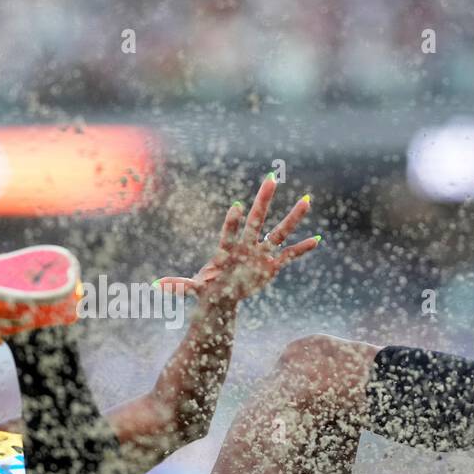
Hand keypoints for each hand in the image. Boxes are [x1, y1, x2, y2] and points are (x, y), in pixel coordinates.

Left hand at [155, 173, 318, 304]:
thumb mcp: (195, 288)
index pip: (230, 231)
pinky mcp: (271, 265)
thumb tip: (157, 286)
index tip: (236, 207)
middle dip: (264, 200)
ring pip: (279, 232)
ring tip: (306, 201)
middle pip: (257, 220)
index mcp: (227, 249)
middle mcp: (246, 245)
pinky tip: (317, 240)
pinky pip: (289, 255)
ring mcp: (260, 253)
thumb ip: (180, 286)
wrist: (223, 294)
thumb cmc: (208, 287)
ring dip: (293, 218)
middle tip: (271, 178)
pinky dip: (302, 249)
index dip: (232, 220)